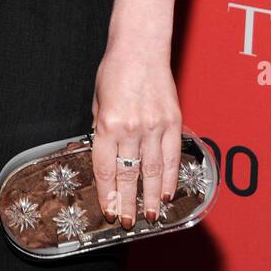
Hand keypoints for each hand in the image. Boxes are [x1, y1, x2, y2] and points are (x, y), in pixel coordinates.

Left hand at [91, 46, 181, 229]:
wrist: (140, 49)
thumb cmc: (115, 70)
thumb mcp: (97, 101)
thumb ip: (101, 130)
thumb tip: (105, 155)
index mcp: (107, 123)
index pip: (105, 168)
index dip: (106, 193)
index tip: (107, 210)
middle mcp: (131, 128)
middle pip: (128, 175)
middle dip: (126, 202)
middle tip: (126, 222)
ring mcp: (154, 126)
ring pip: (152, 171)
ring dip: (149, 197)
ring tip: (149, 216)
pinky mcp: (173, 123)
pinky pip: (172, 157)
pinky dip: (170, 177)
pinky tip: (166, 192)